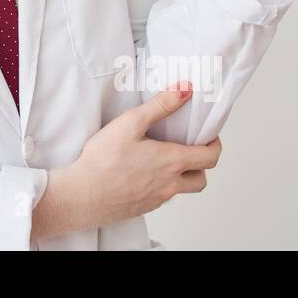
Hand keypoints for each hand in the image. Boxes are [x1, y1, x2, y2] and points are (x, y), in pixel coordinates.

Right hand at [33, 84, 221, 237]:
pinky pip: (162, 197)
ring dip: (182, 176)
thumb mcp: (131, 123)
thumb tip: (185, 90)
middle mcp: (170, 184)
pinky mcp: (143, 207)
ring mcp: (157, 199)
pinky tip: (142, 173)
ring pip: (182, 190)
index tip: (208, 136)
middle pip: (201, 179)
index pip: (210, 158)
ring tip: (164, 160)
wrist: (82, 195)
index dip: (215, 145)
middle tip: (190, 149)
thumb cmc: (103, 160)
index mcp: (171, 162)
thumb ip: (160, 105)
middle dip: (201, 164)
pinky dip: (161, 185)